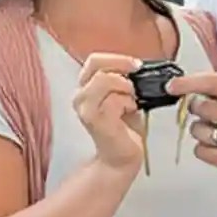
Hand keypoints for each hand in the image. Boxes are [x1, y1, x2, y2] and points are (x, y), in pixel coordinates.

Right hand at [73, 53, 145, 173]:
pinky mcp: (95, 119)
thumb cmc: (124, 128)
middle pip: (98, 66)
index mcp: (85, 87)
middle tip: (135, 84)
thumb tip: (137, 65)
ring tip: (131, 102)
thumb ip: (122, 79)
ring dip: (126, 88)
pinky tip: (129, 113)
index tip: (136, 65)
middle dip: (123, 70)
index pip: (94, 60)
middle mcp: (80, 96)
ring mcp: (85, 108)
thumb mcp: (123, 96)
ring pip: (105, 80)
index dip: (117, 59)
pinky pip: (115, 99)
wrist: (121, 157)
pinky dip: (128, 103)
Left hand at [167, 72, 216, 183]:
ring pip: (199, 131)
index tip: (173, 86)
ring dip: (201, 132)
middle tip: (206, 113)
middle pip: (202, 108)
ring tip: (216, 132)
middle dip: (197, 110)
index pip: (214, 83)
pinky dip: (205, 150)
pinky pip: (202, 152)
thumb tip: (185, 84)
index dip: (189, 83)